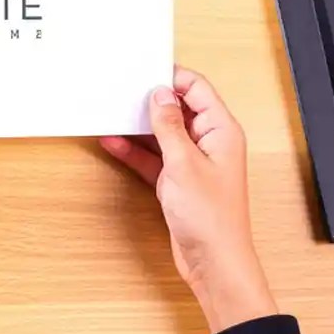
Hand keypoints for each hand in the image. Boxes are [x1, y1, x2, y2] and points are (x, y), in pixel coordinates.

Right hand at [100, 66, 277, 333]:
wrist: (213, 262)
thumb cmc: (211, 218)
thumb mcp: (184, 163)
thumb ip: (169, 126)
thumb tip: (160, 95)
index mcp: (221, 131)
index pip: (197, 89)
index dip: (172, 77)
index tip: (145, 71)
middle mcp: (209, 143)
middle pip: (178, 109)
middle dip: (151, 101)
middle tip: (123, 91)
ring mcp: (192, 162)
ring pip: (162, 133)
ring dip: (138, 127)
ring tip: (111, 115)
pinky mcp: (177, 180)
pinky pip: (152, 157)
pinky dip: (134, 151)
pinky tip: (113, 143)